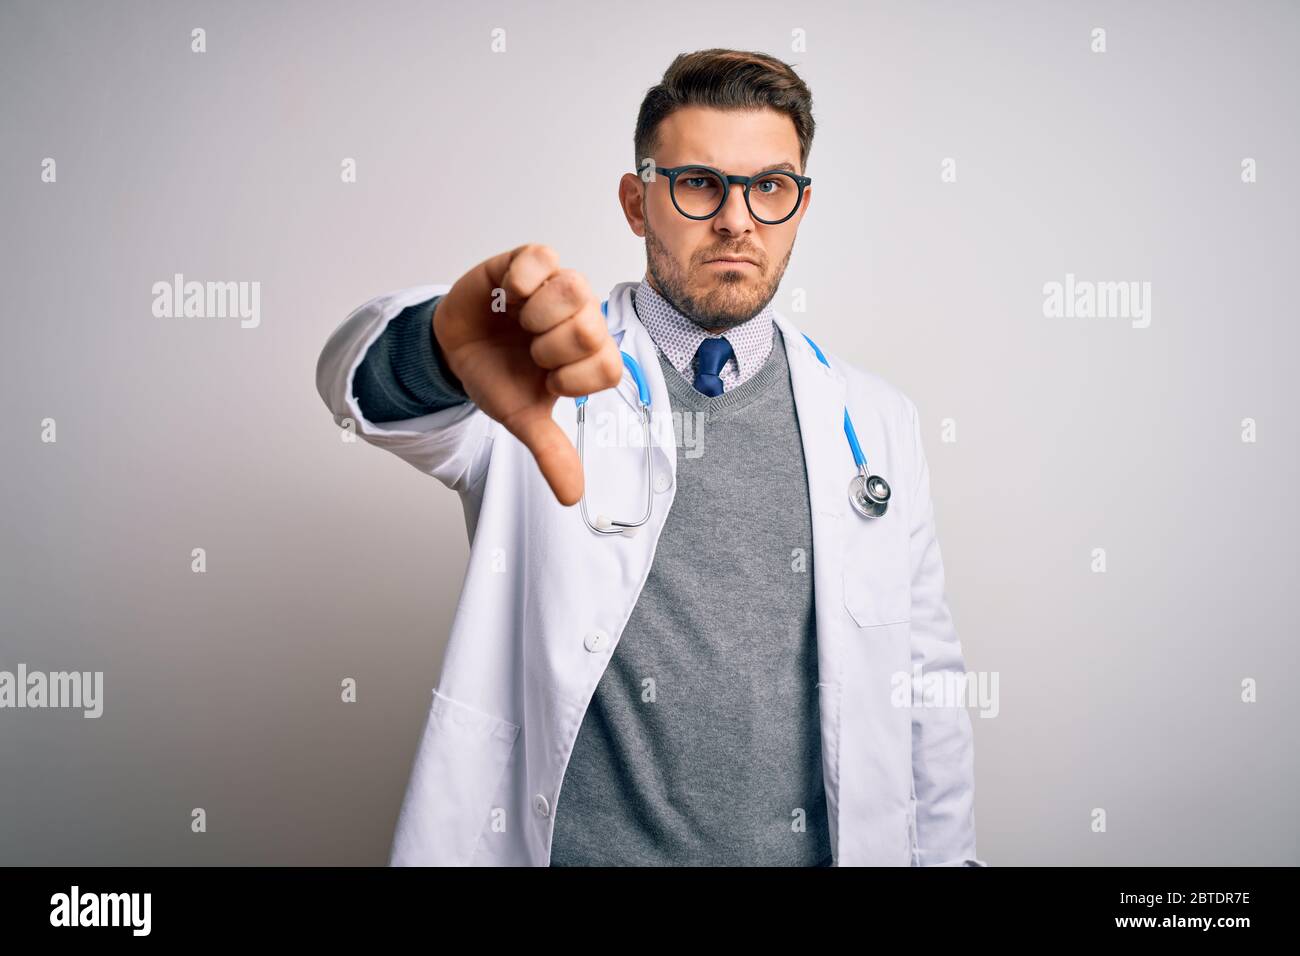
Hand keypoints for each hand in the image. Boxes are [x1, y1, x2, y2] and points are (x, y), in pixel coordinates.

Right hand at [433, 244, 622, 505]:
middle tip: (529, 351)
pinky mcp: (529, 261)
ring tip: (520, 323)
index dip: (573, 378)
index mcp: (589, 354)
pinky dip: (522, 280)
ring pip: (574, 287)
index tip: (546, 381)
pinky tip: (509, 294)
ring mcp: (557, 285)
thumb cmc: (497, 376)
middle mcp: (581, 316)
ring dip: (538, 315)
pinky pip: (541, 257)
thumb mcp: (522, 417)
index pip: (609, 365)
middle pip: (591, 326)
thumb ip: (551, 453)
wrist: (453, 350)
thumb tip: (572, 498)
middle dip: (550, 348)